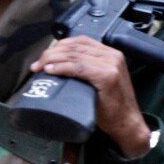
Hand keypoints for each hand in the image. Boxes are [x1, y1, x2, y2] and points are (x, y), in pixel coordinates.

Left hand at [30, 37, 150, 156]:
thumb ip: (88, 70)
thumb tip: (59, 66)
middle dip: (51, 53)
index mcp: (112, 54)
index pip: (80, 41)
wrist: (127, 123)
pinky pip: (78, 67)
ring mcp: (111, 65)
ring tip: (39, 69)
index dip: (58, 46)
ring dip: (52, 60)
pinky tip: (50, 70)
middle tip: (37, 65)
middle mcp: (113, 56)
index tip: (44, 58)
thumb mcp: (100, 81)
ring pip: (74, 55)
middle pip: (75, 46)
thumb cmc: (111, 106)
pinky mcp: (108, 76)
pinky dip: (62, 67)